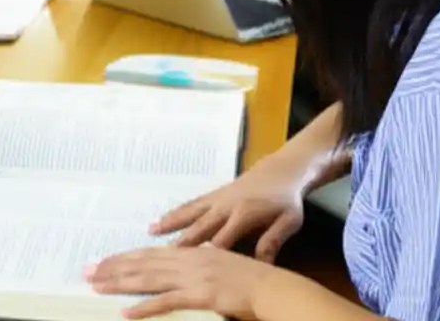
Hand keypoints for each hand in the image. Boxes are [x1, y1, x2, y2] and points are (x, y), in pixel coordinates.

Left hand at [85, 244, 277, 320]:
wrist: (274, 288)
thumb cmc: (252, 283)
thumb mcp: (220, 268)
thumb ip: (199, 269)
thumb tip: (179, 278)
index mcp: (192, 253)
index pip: (150, 254)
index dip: (124, 258)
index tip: (103, 261)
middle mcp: (189, 260)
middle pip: (143, 263)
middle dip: (112, 267)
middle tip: (87, 271)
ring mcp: (193, 277)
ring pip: (148, 278)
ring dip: (119, 282)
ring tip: (95, 286)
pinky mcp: (201, 295)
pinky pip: (166, 302)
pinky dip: (144, 308)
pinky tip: (125, 312)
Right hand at [151, 151, 311, 261]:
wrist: (281, 170)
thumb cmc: (287, 200)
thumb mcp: (289, 222)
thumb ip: (273, 241)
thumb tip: (262, 264)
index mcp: (245, 214)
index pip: (222, 239)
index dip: (208, 254)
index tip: (193, 269)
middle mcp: (226, 205)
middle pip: (200, 226)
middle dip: (182, 242)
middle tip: (162, 255)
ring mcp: (217, 198)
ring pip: (190, 212)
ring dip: (171, 223)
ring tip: (151, 231)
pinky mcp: (214, 194)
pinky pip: (191, 204)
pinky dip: (175, 213)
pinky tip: (161, 220)